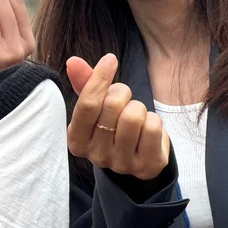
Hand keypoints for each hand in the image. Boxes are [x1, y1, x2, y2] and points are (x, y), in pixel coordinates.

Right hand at [66, 55, 169, 180]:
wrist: (136, 156)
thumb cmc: (112, 125)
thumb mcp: (96, 106)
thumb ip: (84, 83)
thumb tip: (73, 61)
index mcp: (77, 140)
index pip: (87, 104)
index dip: (99, 78)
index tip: (109, 60)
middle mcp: (96, 156)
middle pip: (112, 106)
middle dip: (122, 93)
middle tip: (123, 99)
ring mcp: (122, 163)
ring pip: (134, 116)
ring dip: (138, 107)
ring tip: (134, 115)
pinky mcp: (147, 166)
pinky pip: (153, 128)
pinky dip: (153, 120)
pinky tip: (147, 130)